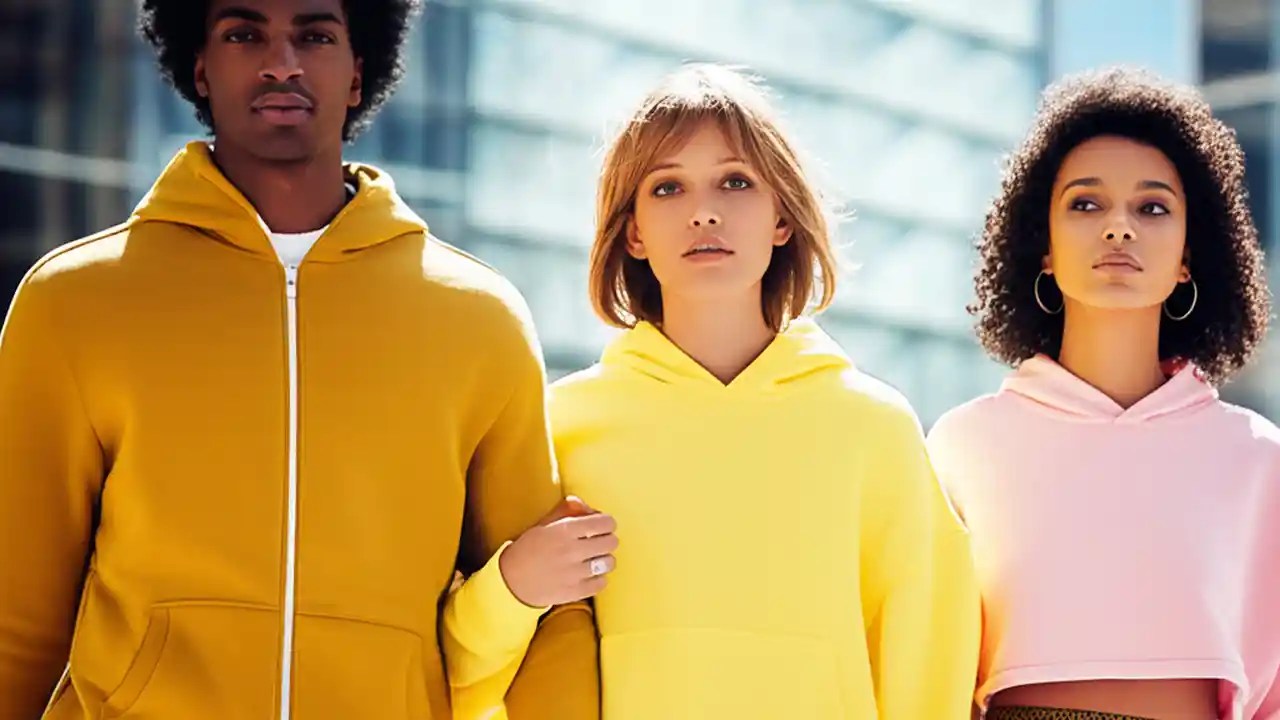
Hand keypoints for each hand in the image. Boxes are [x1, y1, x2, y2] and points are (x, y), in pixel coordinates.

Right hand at [500, 496, 617, 607]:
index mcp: (565, 529)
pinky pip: (602, 583)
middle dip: (607, 540)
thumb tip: (589, 508)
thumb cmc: (530, 548)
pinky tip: (587, 574)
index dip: (606, 523)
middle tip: (597, 543)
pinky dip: (598, 578)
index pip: (606, 523)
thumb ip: (568, 510)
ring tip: (593, 560)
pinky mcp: (575, 591)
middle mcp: (572, 550)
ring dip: (603, 560)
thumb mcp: (545, 523)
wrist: (512, 580)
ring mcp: (574, 573)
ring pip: (609, 563)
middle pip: (611, 542)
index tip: (601, 526)